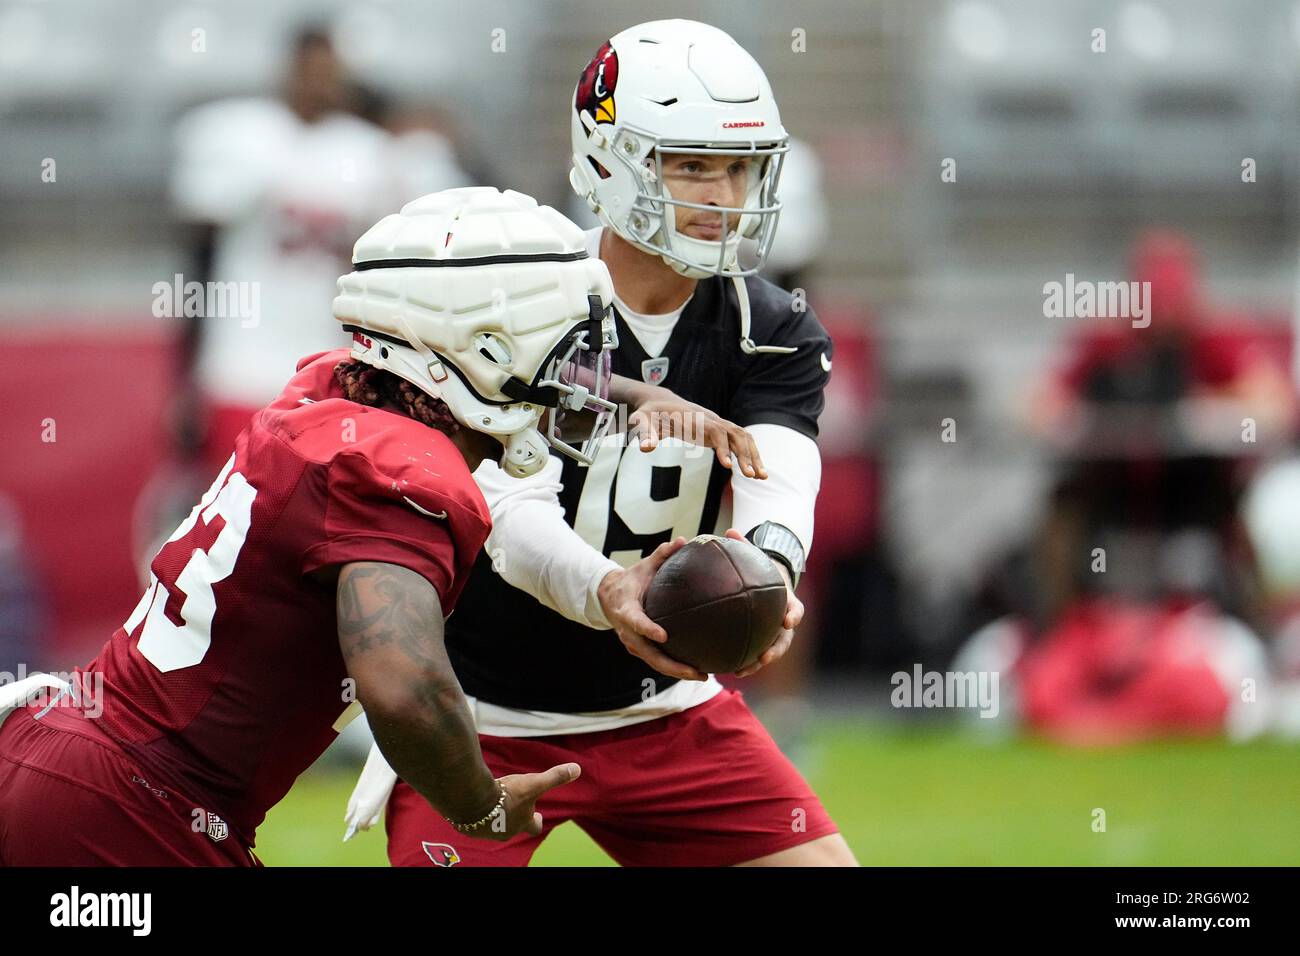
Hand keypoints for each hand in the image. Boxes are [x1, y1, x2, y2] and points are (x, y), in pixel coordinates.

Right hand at [478, 762, 581, 841]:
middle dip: (516, 817)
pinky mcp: (471, 826)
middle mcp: (506, 831)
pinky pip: (477, 820)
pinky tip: (476, 803)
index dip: (536, 821)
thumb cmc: (508, 795)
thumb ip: (555, 777)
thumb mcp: (534, 783)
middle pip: (514, 827)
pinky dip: (479, 813)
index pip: (534, 828)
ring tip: (495, 803)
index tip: (538, 815)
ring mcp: (488, 831)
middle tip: (516, 807)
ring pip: (495, 824)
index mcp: (522, 823)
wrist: (475, 801)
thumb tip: (578, 769)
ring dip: (497, 815)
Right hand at [597, 537, 708, 682]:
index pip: (636, 622)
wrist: (609, 597)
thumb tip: (681, 540)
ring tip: (702, 675)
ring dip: (677, 672)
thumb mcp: (643, 566)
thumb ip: (661, 555)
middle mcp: (628, 632)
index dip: (648, 629)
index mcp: (626, 611)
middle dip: (672, 666)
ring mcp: (634, 644)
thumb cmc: (631, 580)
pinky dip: (675, 668)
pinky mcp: (640, 650)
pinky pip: (658, 662)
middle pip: (650, 654)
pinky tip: (696, 671)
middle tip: (695, 671)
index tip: (663, 636)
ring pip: (655, 663)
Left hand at [626, 385, 766, 478]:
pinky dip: (749, 455)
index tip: (729, 466)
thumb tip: (646, 448)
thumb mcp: (642, 421)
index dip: (724, 447)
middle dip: (746, 454)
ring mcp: (716, 425)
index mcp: (694, 419)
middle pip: (735, 433)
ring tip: (761, 477)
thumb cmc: (649, 413)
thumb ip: (645, 434)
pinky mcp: (718, 432)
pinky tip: (753, 471)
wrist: (659, 403)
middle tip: (752, 477)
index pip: (716, 431)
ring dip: (753, 455)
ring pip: (742, 437)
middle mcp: (710, 420)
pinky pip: (738, 442)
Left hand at [722, 529, 802, 677]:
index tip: (788, 620)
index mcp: (788, 601)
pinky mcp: (765, 640)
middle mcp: (785, 620)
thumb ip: (745, 547)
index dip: (793, 615)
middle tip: (765, 658)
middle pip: (786, 638)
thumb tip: (729, 531)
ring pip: (772, 651)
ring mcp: (776, 633)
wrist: (771, 583)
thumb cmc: (763, 570)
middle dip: (776, 649)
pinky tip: (729, 670)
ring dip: (759, 662)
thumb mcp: (757, 557)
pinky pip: (757, 654)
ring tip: (742, 670)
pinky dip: (747, 662)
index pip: (796, 609)